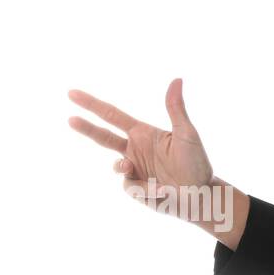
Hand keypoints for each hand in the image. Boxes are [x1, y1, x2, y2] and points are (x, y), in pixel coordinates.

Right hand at [68, 78, 215, 221]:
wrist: (202, 194)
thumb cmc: (197, 163)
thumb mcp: (187, 134)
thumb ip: (176, 108)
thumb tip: (177, 79)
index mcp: (142, 134)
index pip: (112, 116)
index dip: (92, 105)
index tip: (71, 94)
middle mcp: (134, 150)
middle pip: (102, 137)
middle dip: (86, 128)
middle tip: (70, 119)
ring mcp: (134, 170)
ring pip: (118, 166)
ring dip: (129, 169)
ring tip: (152, 178)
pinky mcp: (136, 189)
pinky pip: (131, 187)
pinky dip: (147, 189)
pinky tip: (164, 191)